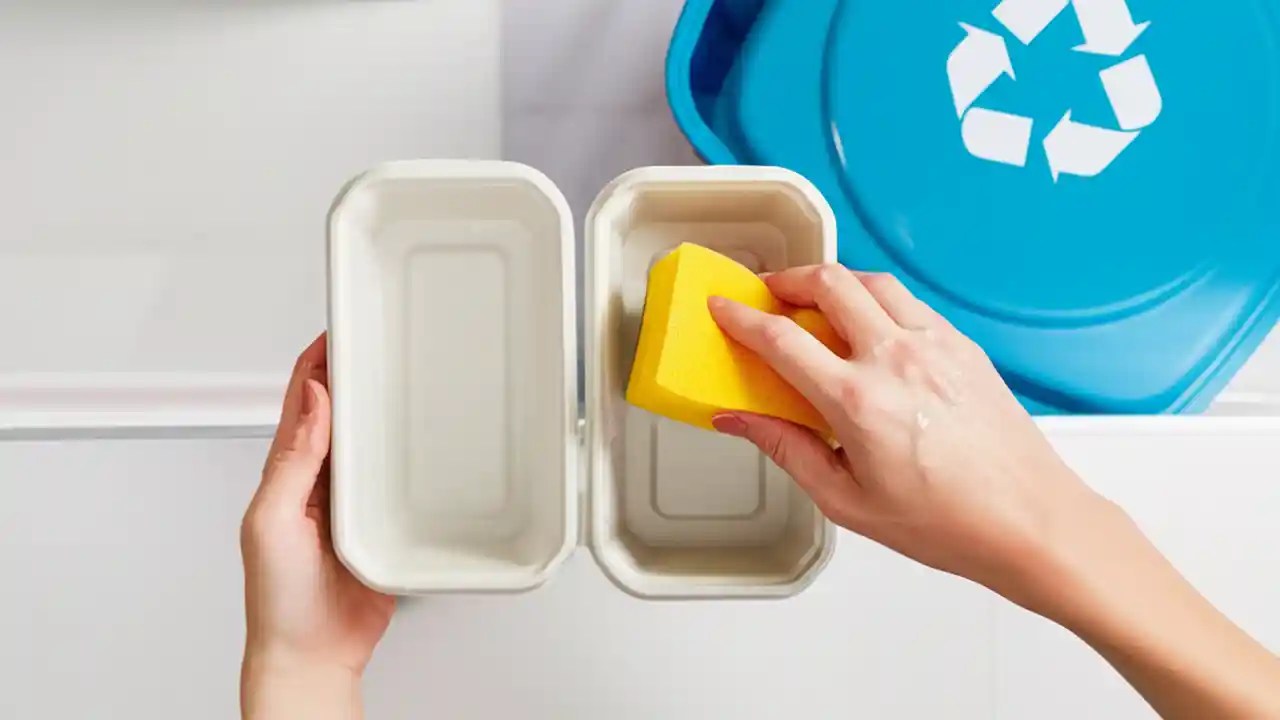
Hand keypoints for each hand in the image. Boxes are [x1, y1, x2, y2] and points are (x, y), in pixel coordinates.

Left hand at [240, 334, 394, 718]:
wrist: (312, 654)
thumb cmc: (278, 601)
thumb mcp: (272, 520)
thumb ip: (292, 461)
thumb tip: (312, 401)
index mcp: (286, 473)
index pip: (302, 400)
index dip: (316, 360)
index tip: (337, 326)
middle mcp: (321, 482)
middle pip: (342, 414)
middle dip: (356, 374)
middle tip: (379, 338)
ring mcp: (353, 504)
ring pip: (373, 444)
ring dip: (385, 412)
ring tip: (406, 376)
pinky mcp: (383, 526)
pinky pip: (400, 483)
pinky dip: (411, 458)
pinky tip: (426, 444)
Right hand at [709, 266, 1279, 719]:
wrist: (1029, 520)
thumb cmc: (948, 521)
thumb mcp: (846, 500)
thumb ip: (787, 449)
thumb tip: (740, 419)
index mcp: (858, 401)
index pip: (781, 339)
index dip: (741, 317)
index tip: (722, 308)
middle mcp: (896, 359)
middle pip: (829, 283)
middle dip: (788, 279)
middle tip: (768, 294)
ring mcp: (935, 346)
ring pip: (872, 280)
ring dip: (835, 280)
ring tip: (816, 299)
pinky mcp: (963, 347)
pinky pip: (909, 301)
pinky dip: (878, 297)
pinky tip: (870, 322)